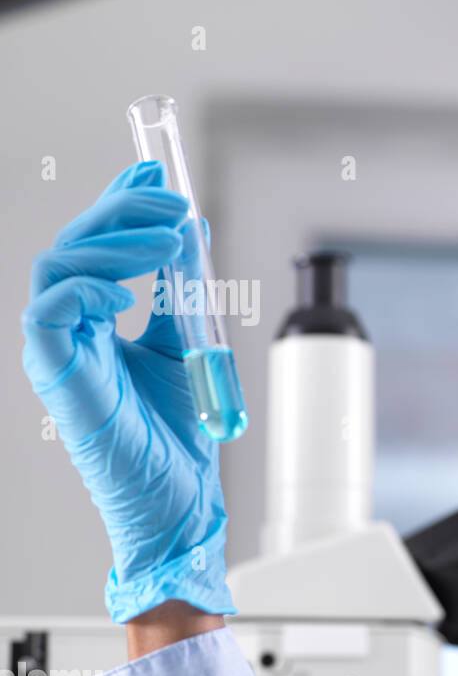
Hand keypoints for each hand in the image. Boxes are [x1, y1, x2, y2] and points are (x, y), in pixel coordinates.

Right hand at [21, 160, 236, 623]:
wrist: (181, 504)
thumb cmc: (177, 439)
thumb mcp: (186, 346)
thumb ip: (180, 292)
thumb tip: (191, 231)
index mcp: (95, 321)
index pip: (97, 245)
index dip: (120, 202)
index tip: (156, 171)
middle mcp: (70, 331)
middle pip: (75, 244)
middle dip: (123, 210)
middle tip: (174, 200)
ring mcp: (60, 353)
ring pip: (58, 265)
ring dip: (116, 240)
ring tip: (168, 240)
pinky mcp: (59, 377)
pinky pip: (47, 312)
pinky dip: (84, 287)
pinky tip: (127, 292)